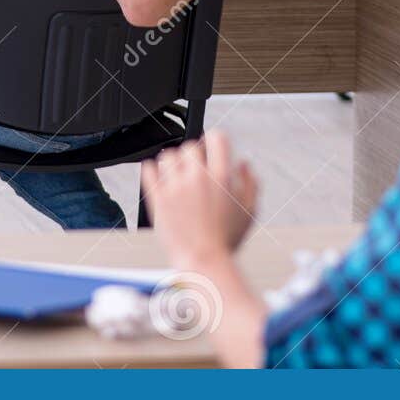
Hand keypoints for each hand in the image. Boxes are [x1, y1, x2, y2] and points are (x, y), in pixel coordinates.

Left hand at [142, 131, 258, 271]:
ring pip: (168, 155)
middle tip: (196, 167)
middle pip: (191, 146)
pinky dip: (152, 169)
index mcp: (221, 177)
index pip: (217, 138)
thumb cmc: (227, 240)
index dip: (216, 140)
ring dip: (173, 161)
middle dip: (195, 154)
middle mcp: (197, 177)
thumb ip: (251, 182)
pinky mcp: (157, 198)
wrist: (203, 261)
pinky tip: (159, 175)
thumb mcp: (250, 211)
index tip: (213, 148)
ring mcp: (175, 187)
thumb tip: (243, 163)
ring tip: (177, 173)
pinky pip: (149, 170)